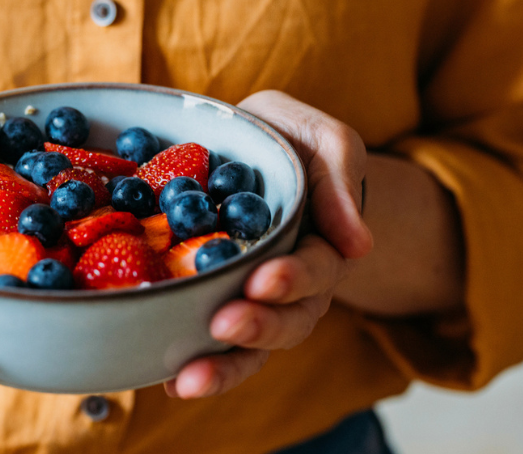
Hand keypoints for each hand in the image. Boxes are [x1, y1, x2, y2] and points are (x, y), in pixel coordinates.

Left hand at [165, 90, 373, 397]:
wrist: (246, 149)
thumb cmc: (289, 140)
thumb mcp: (323, 139)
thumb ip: (341, 176)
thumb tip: (359, 244)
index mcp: (323, 245)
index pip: (316, 269)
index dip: (293, 279)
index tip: (264, 280)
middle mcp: (292, 286)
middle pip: (287, 322)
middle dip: (258, 327)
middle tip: (224, 325)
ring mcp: (252, 301)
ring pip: (249, 348)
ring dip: (223, 367)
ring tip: (188, 381)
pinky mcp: (213, 305)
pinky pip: (207, 345)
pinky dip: (188, 365)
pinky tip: (163, 382)